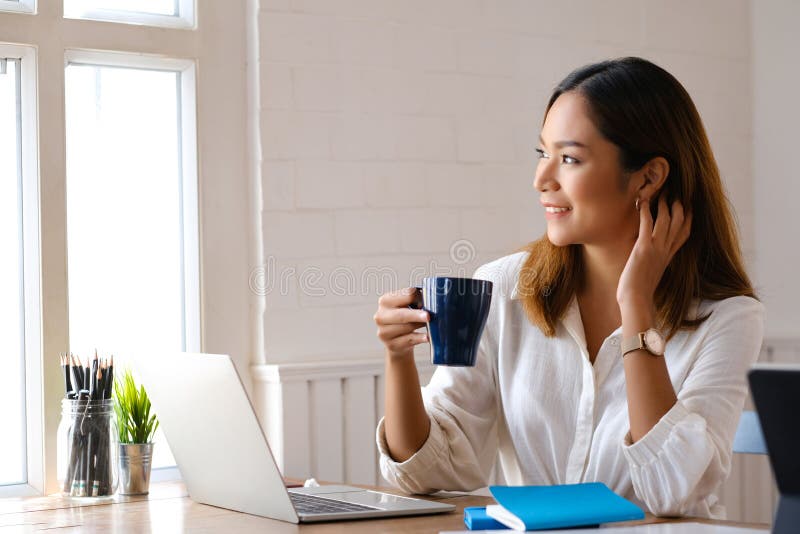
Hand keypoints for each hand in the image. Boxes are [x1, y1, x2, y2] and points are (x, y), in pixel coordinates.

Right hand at [374, 287, 428, 358]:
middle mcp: (381, 316)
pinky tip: (427, 337)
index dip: (417, 297)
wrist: (396, 341)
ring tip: (429, 324)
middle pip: (401, 315)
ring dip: (420, 326)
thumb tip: (428, 303)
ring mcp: (384, 332)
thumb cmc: (404, 318)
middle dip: (416, 315)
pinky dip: (419, 338)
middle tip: (428, 316)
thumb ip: (415, 301)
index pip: (405, 295)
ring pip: (407, 328)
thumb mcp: (406, 306)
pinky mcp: (391, 345)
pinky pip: (409, 340)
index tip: (427, 300)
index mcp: (385, 301)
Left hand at [616, 194, 691, 308]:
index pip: (685, 234)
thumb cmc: (639, 292)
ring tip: (661, 192)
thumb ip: (653, 264)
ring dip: (664, 204)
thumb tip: (648, 261)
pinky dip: (646, 211)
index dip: (688, 218)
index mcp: (669, 257)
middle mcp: (666, 251)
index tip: (689, 206)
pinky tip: (642, 202)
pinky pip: (648, 224)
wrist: (636, 301)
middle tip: (674, 192)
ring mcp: (656, 248)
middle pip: (680, 222)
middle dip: (679, 205)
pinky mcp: (644, 248)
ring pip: (667, 220)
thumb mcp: (651, 274)